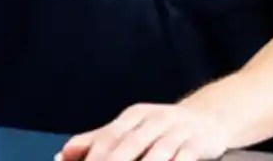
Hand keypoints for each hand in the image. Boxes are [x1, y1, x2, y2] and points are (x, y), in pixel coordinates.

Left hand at [57, 104, 229, 160]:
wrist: (209, 118)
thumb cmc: (161, 129)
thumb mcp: (131, 128)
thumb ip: (98, 140)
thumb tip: (62, 154)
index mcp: (134, 115)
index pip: (109, 136)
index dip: (92, 155)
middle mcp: (155, 119)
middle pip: (129, 144)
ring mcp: (178, 130)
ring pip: (157, 152)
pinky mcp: (199, 143)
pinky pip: (184, 158)